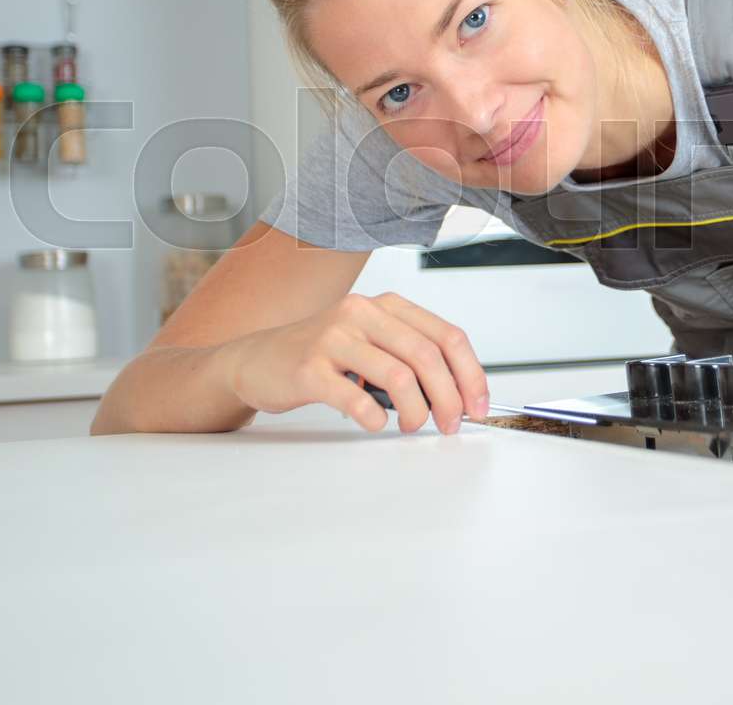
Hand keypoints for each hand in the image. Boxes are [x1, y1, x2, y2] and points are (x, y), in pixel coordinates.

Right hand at [218, 292, 488, 433]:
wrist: (254, 360)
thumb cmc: (320, 356)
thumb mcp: (371, 343)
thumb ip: (410, 357)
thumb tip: (460, 394)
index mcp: (385, 305)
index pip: (447, 336)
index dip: (470, 374)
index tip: (478, 405)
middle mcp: (361, 313)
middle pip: (427, 356)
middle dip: (449, 398)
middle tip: (450, 425)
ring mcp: (333, 338)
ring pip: (399, 376)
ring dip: (416, 411)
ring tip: (411, 426)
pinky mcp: (308, 368)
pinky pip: (355, 398)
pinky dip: (374, 418)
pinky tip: (375, 423)